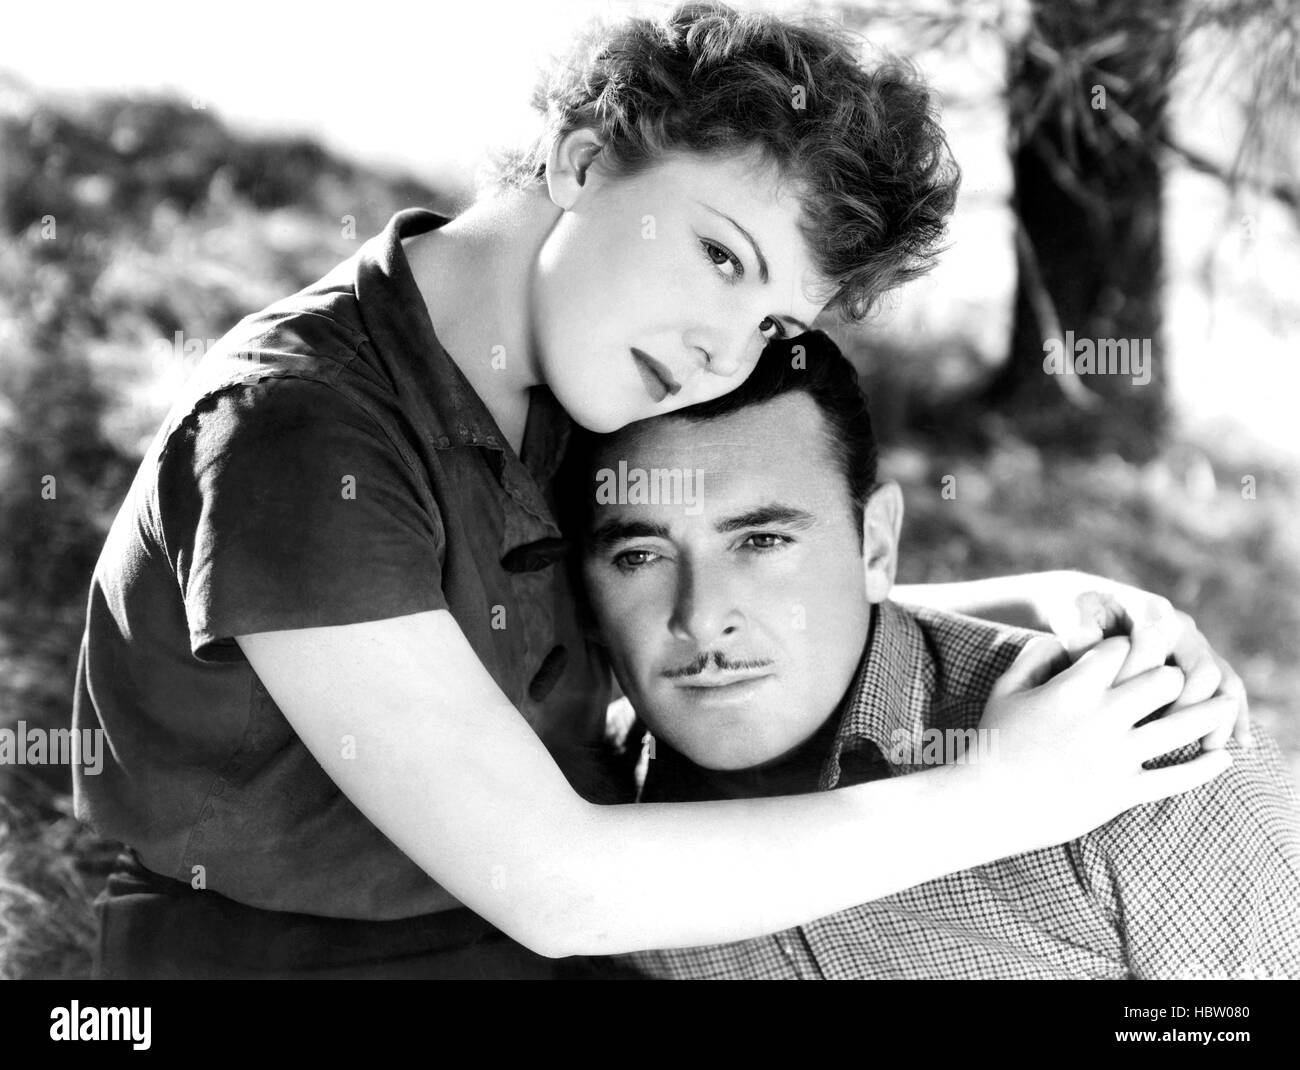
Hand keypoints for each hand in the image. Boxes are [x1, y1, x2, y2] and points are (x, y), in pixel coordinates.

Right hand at [977, 635, 1234, 849]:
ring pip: (1182, 726)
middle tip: (1181, 677)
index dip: (1131, 645)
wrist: (985, 801)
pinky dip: (1205, 767)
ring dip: (1211, 711)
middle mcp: (1101, 717)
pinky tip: (1223, 757)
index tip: (1133, 651)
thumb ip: (1035, 655)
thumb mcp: (1006, 688)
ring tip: (1227, 703)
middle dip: (1174, 674)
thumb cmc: (992, 740)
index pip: (1123, 648)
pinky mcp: (1122, 792)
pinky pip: (1176, 778)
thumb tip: (1066, 638)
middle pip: (1164, 679)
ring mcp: (1115, 756)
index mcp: (1073, 687)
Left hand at [1033, 571, 1249, 748]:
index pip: (1157, 647)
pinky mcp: (1200, 662)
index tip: (1118, 704)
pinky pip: (1230, 687)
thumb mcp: (1068, 614)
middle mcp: (1180, 625)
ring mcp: (1194, 644)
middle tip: (1164, 738)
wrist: (1085, 608)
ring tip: (1208, 749)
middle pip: (1201, 668)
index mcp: (1148, 611)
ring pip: (1222, 680)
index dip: (1139, 676)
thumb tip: (1088, 644)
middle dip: (1186, 705)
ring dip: (1218, 716)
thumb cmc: (1073, 614)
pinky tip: (1239, 744)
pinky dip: (1235, 714)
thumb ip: (1078, 630)